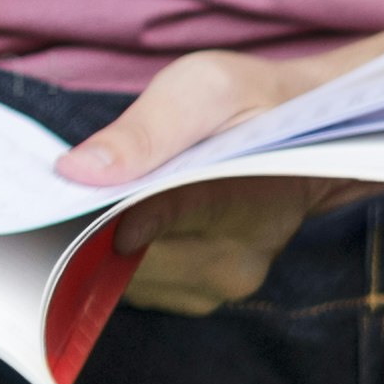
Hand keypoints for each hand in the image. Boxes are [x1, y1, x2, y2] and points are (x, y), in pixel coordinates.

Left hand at [54, 30, 383, 314]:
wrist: (318, 141)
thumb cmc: (258, 103)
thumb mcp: (205, 86)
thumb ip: (143, 130)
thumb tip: (75, 171)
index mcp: (234, 205)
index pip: (141, 228)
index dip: (89, 215)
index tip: (64, 194)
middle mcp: (231, 262)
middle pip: (122, 261)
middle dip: (91, 225)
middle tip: (86, 185)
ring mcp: (221, 287)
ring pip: (125, 279)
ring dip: (103, 243)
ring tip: (113, 197)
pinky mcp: (207, 297)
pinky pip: (141, 286)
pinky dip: (123, 256)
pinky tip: (130, 221)